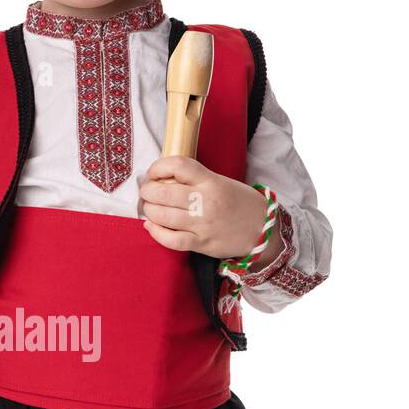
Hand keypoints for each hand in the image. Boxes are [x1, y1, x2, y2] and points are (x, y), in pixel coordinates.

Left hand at [139, 157, 281, 264]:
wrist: (262, 228)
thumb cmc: (239, 202)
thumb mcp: (221, 181)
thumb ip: (195, 179)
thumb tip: (162, 180)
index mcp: (211, 181)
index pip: (178, 165)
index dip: (158, 167)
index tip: (153, 173)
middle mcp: (206, 201)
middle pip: (163, 193)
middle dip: (147, 191)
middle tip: (146, 192)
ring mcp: (203, 224)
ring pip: (163, 216)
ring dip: (149, 211)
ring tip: (149, 209)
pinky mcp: (202, 243)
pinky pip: (172, 240)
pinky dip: (156, 233)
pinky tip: (152, 226)